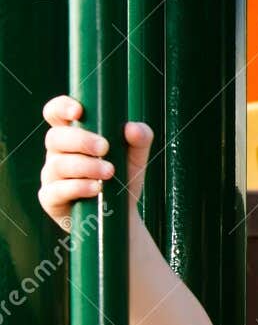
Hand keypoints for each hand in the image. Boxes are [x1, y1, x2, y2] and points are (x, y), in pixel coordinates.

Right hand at [38, 95, 152, 230]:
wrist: (121, 217)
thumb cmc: (122, 180)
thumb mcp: (135, 159)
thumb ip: (139, 140)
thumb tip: (133, 127)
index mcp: (72, 136)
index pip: (55, 114)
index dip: (61, 108)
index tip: (79, 111)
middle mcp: (57, 154)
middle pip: (55, 137)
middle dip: (80, 140)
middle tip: (105, 148)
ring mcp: (51, 176)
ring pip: (58, 164)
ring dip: (85, 166)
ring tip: (109, 172)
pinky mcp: (50, 199)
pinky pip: (56, 190)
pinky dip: (78, 187)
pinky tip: (97, 188)